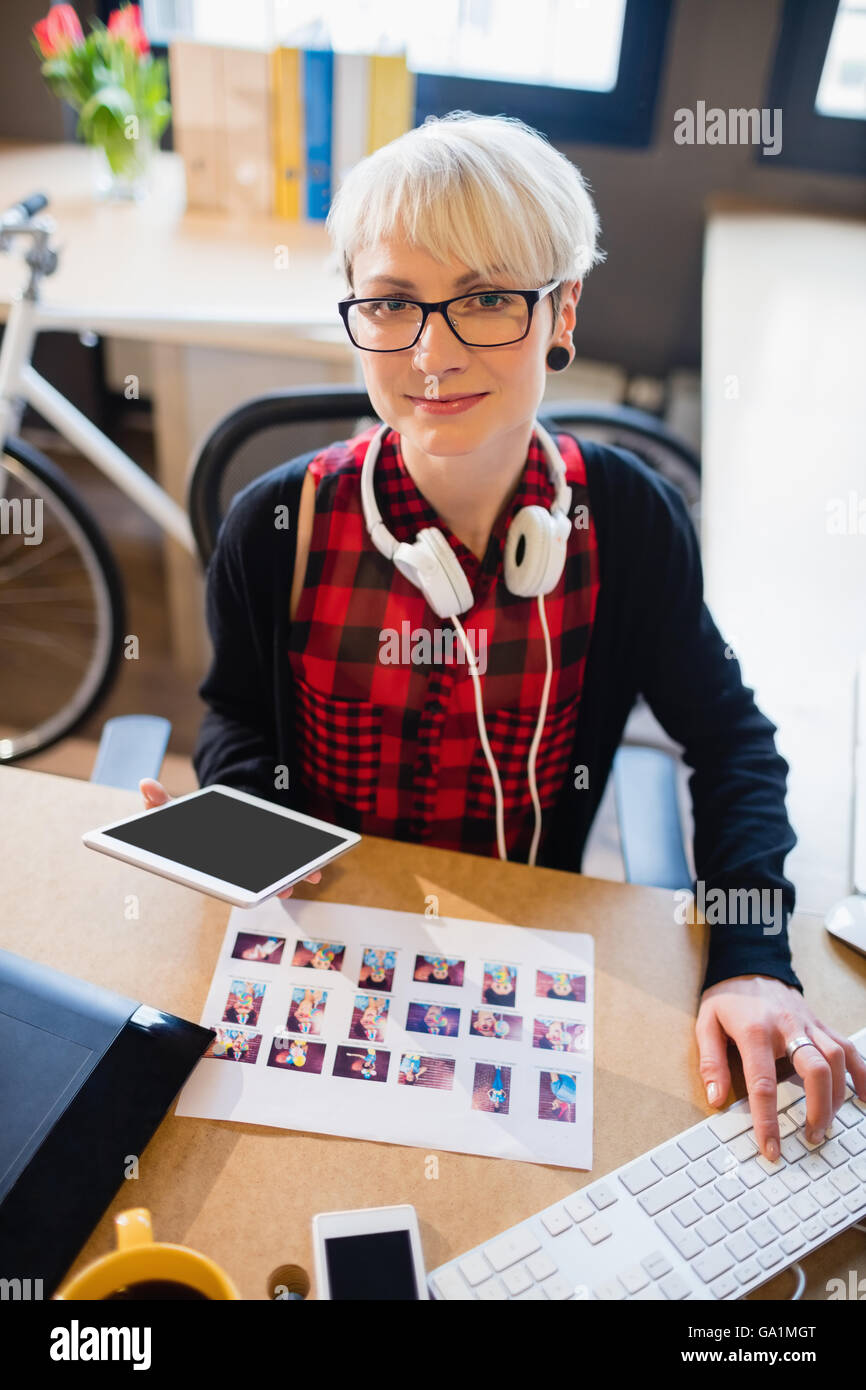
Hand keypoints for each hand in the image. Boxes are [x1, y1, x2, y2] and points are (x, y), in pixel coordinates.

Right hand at [138, 779, 321, 899]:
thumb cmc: (189, 821)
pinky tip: (317, 871)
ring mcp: (252, 870)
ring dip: (290, 882)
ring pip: (272, 881)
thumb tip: (145, 783)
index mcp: (208, 869)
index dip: (236, 887)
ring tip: (308, 879)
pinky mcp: (269, 863)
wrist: (214, 819)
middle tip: (286, 888)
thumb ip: (159, 802)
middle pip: (253, 884)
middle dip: (271, 886)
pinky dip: (301, 871)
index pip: (221, 881)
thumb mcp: (174, 811)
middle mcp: (231, 875)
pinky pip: (286, 871)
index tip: (248, 892)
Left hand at [696, 974, 865, 1161]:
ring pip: (837, 1059)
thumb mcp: (706, 1024)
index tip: (771, 1148)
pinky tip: (863, 1096)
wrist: (750, 964)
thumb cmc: (728, 999)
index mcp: (755, 1032)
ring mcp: (809, 1025)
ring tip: (826, 1123)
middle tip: (810, 1136)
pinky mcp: (821, 1024)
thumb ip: (711, 1062)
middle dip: (818, 1109)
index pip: (764, 1084)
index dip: (768, 1120)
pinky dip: (860, 1072)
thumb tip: (716, 1098)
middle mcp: (787, 1028)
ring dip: (837, 1096)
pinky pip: (848, 1047)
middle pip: (816, 1070)